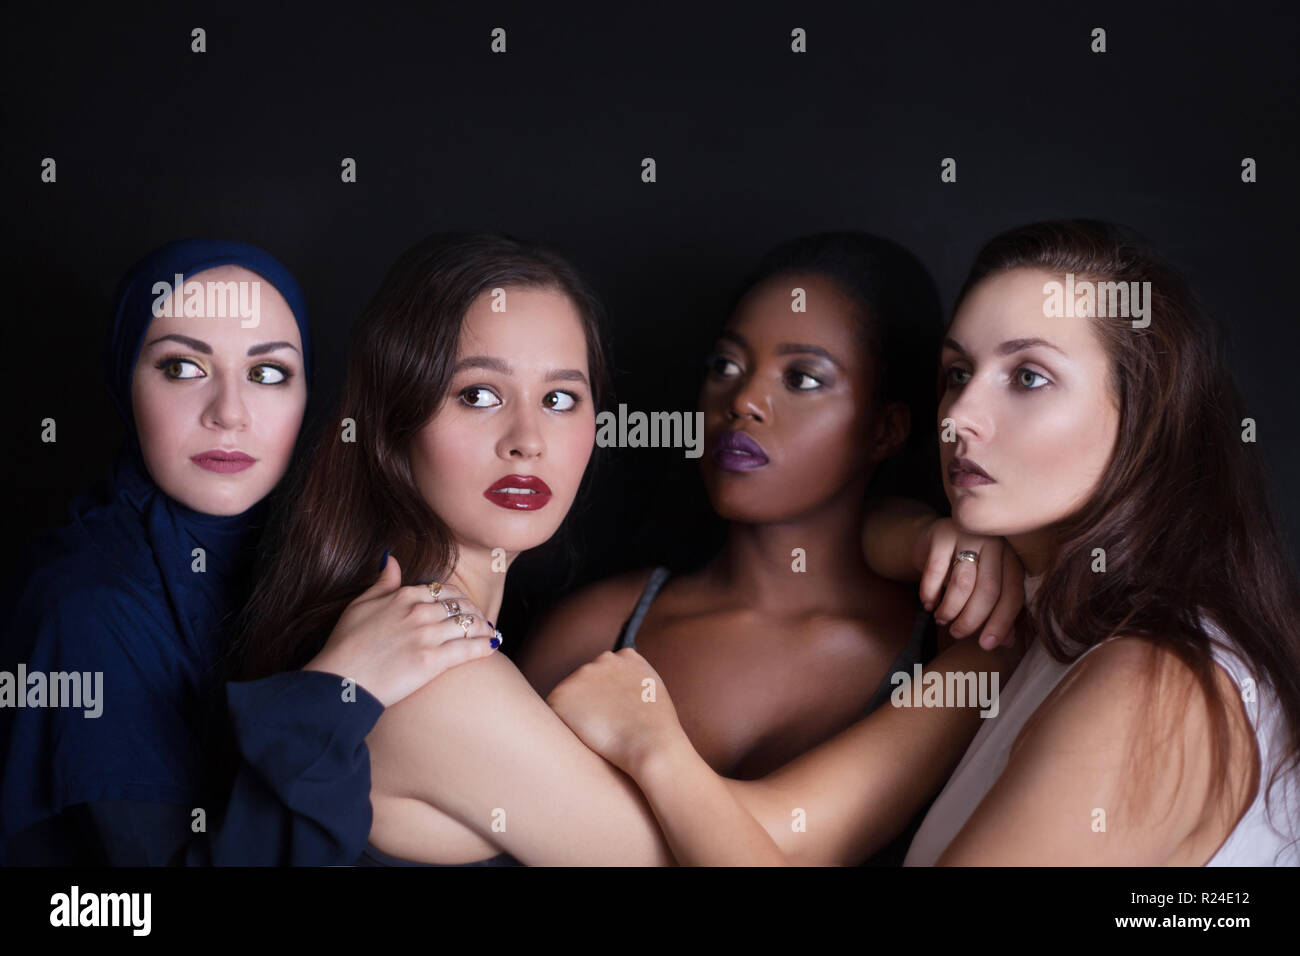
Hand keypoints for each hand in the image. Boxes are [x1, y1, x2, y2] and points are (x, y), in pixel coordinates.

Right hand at [303, 554, 498, 706]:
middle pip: (461, 606)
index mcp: (403, 596)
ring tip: (490, 633)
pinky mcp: (432, 661)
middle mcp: (419, 611)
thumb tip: (391, 558)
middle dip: (475, 612)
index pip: (443, 590)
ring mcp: (427, 635)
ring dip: (484, 628)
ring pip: (469, 624)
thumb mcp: (360, 605)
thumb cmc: (345, 645)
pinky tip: (493, 647)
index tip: (465, 605)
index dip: (459, 598)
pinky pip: (468, 648)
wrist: (341, 680)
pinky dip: (485, 646)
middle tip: (482, 620)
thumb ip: (382, 582)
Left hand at [547, 648, 687, 775]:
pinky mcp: (561, 696)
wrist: (649, 743)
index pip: (609, 671)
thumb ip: (633, 681)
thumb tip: (618, 689)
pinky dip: (565, 725)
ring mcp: (580, 676)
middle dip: (592, 701)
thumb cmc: (656, 728)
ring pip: (571, 697)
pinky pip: (555, 712)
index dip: (610, 695)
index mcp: (627, 656)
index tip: (618, 712)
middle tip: (609, 726)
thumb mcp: (652, 691)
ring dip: (578, 712)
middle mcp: (601, 660)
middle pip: (588, 681)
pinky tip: (585, 735)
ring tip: (601, 732)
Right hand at [913, 518, 1024, 649]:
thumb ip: (998, 612)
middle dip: (971, 620)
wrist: (937, 538)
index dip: (1001, 623)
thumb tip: (1007, 642)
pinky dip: (930, 594)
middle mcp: (995, 543)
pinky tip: (929, 604)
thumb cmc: (967, 569)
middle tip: (957, 633)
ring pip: (963, 583)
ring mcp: (969, 536)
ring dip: (950, 609)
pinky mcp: (942, 534)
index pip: (1013, 594)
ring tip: (942, 619)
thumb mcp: (985, 589)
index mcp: (1013, 559)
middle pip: (989, 590)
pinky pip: (935, 571)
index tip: (986, 645)